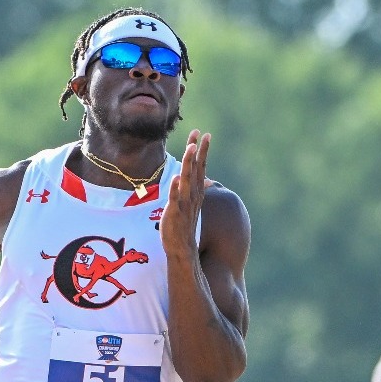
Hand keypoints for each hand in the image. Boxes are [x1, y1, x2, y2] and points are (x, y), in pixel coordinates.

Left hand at [160, 130, 209, 257]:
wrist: (182, 248)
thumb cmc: (185, 225)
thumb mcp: (192, 204)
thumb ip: (196, 189)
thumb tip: (206, 180)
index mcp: (196, 191)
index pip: (200, 167)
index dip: (202, 151)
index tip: (204, 135)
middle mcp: (193, 195)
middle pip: (195, 169)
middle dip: (197, 151)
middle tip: (198, 133)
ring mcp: (184, 204)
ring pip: (186, 180)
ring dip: (188, 165)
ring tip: (190, 149)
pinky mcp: (174, 214)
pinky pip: (175, 200)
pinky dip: (176, 189)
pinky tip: (176, 177)